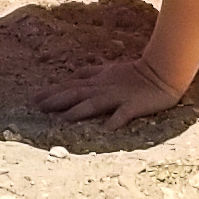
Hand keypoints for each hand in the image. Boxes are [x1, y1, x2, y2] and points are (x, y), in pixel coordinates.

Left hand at [39, 54, 181, 128]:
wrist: (164, 70)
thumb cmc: (136, 72)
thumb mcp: (110, 70)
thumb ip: (92, 72)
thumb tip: (75, 73)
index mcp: (98, 81)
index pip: (72, 85)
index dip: (53, 91)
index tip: (34, 98)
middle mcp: (104, 88)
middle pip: (77, 93)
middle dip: (58, 100)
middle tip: (38, 106)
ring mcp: (118, 97)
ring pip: (96, 103)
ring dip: (80, 110)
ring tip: (65, 119)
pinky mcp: (134, 105)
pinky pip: (124, 113)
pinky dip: (115, 120)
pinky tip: (108, 129)